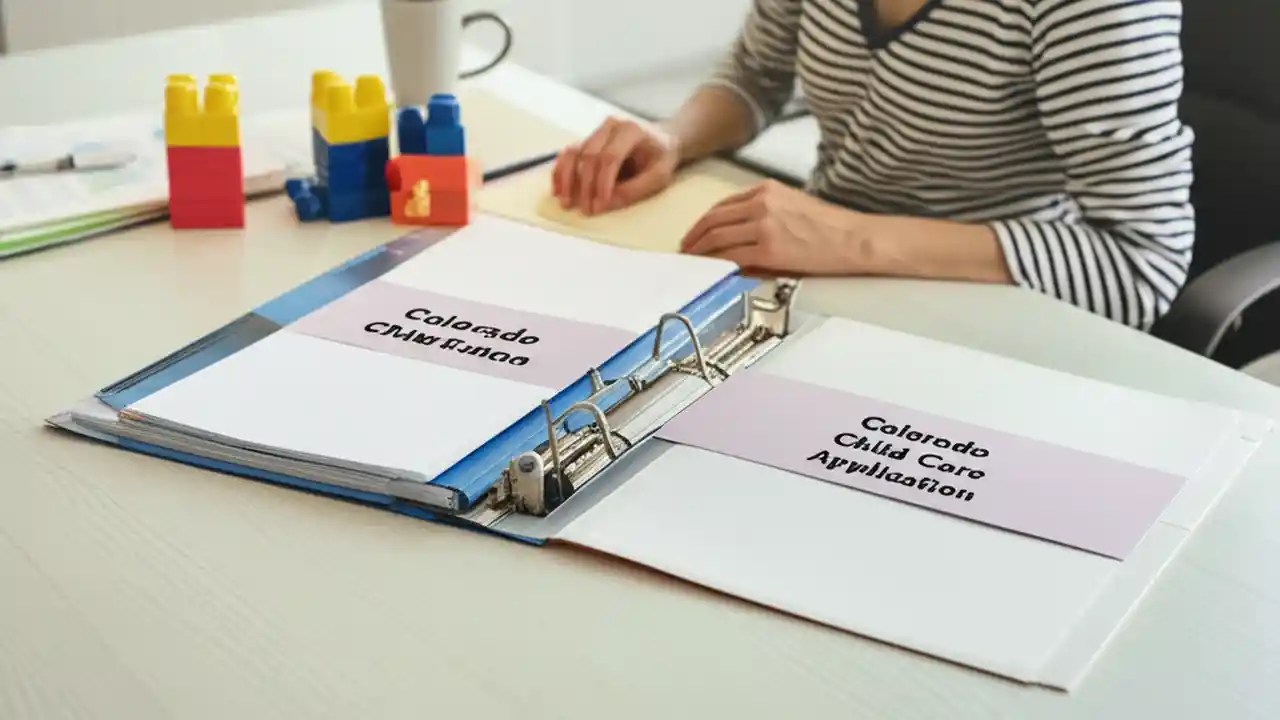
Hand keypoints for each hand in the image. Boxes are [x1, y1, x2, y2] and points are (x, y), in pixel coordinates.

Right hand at [552, 116, 680, 214]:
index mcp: (630, 130)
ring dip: (567, 180)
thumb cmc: (661, 158)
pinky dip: (561, 173)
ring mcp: (596, 132)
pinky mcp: (587, 141)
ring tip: (566, 202)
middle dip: (586, 186)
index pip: (610, 156)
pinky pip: (568, 155)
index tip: (601, 205)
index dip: (603, 182)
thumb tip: (607, 204)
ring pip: (574, 153)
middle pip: (589, 156)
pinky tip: (558, 191)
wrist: (662, 140)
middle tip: (586, 210)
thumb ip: (635, 189)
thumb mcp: (659, 176)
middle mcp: (610, 126)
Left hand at [680, 181, 867, 274]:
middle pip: (713, 220)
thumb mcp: (792, 206)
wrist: (853, 238)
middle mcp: (761, 203)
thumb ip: (763, 213)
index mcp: (766, 190)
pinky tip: (712, 270)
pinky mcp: (769, 249)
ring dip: (700, 251)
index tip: (695, 233)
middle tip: (685, 249)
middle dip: (694, 236)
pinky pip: (732, 257)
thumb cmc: (830, 227)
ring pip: (717, 238)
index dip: (703, 221)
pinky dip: (717, 264)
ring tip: (693, 262)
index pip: (723, 205)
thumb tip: (738, 235)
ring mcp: (763, 226)